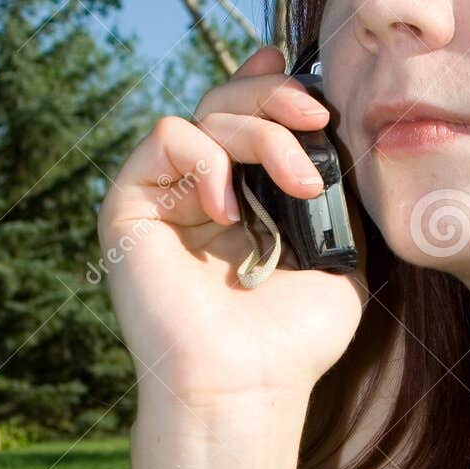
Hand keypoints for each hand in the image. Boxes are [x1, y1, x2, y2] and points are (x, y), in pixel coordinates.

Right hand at [96, 44, 368, 404]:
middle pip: (229, 99)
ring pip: (205, 112)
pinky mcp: (129, 205)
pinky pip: (165, 137)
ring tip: (296, 188)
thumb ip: (332, 188)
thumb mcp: (340, 251)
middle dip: (278, 98)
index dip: (276, 85)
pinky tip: (228, 211)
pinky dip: (206, 158)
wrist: (246, 383)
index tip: (318, 99)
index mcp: (245, 195)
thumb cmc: (293, 337)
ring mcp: (165, 196)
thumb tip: (328, 128)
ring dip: (260, 135)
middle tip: (317, 122)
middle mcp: (201, 189)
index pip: (250, 113)